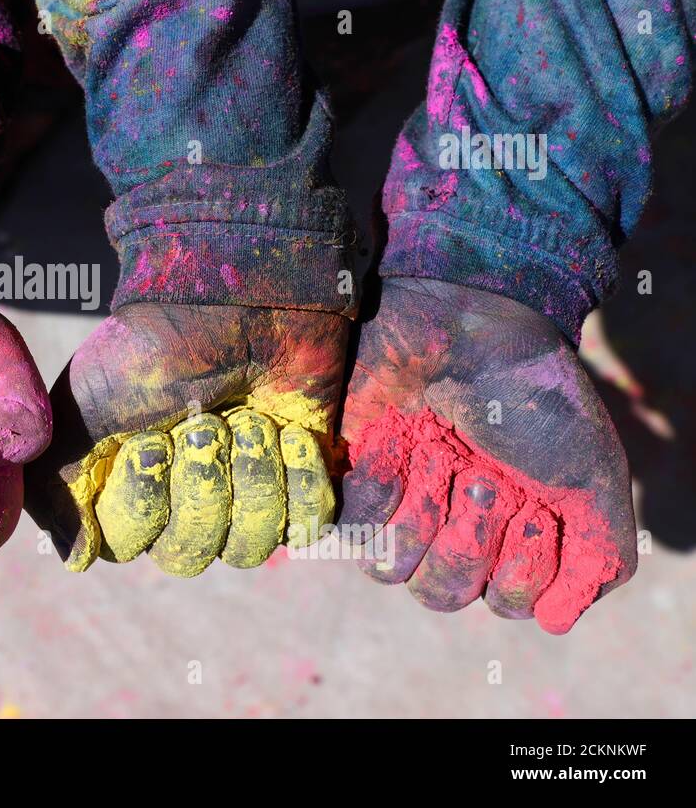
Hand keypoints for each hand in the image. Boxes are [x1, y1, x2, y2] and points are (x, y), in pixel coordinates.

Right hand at [26, 302, 347, 574]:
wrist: (242, 301)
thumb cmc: (152, 348)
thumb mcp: (85, 406)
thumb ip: (60, 484)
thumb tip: (73, 559)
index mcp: (123, 489)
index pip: (129, 543)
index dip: (144, 498)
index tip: (151, 440)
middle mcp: (180, 503)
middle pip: (189, 553)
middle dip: (201, 483)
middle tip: (207, 421)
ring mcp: (242, 498)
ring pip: (249, 546)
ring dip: (251, 473)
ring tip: (249, 418)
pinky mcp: (299, 485)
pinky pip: (305, 523)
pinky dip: (297, 473)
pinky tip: (286, 428)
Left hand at [340, 278, 635, 633]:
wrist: (462, 328)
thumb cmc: (532, 399)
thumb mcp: (592, 475)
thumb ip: (599, 554)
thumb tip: (556, 621)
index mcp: (513, 533)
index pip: (509, 604)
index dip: (519, 566)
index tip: (531, 503)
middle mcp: (454, 526)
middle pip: (444, 595)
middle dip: (467, 541)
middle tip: (482, 478)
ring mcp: (400, 504)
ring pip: (396, 572)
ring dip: (424, 513)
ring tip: (439, 456)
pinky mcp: (354, 480)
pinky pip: (351, 532)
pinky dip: (378, 494)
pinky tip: (398, 448)